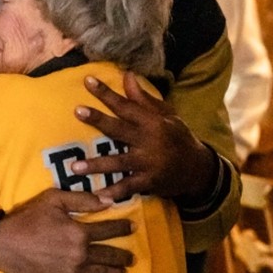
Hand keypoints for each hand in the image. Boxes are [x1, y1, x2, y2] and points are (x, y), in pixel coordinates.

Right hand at [0, 188, 133, 272]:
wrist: (4, 244)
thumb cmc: (28, 219)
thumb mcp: (54, 200)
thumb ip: (83, 200)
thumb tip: (108, 201)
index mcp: (80, 232)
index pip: (109, 229)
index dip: (123, 228)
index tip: (132, 228)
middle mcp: (81, 254)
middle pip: (110, 255)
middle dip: (124, 256)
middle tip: (131, 257)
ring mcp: (73, 272)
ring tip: (123, 272)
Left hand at [72, 71, 216, 203]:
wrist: (198, 169)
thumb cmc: (179, 138)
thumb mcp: (167, 115)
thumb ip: (144, 98)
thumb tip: (127, 75)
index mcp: (153, 122)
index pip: (126, 104)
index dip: (107, 93)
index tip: (88, 80)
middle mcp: (149, 141)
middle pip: (119, 128)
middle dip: (98, 120)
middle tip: (77, 111)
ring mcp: (148, 163)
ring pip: (118, 162)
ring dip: (96, 165)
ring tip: (74, 167)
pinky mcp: (148, 182)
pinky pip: (128, 187)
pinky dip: (114, 192)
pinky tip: (98, 197)